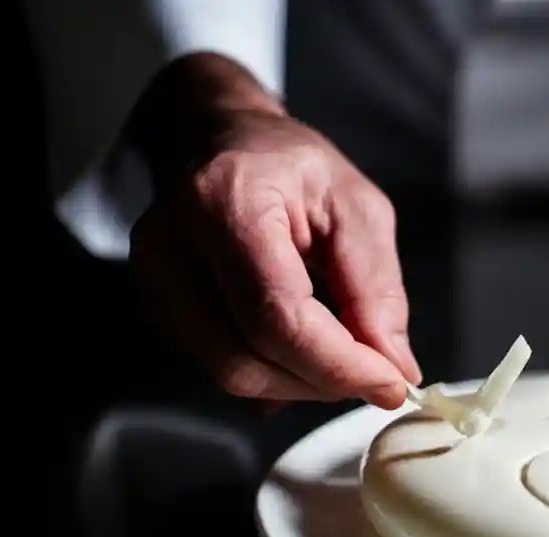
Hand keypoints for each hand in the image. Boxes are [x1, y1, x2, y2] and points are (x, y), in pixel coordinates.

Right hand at [128, 54, 419, 409]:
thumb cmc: (292, 165)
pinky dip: (276, 372)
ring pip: (232, 373)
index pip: (277, 315)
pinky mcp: (157, 307)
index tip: (392, 384)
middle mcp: (171, 245)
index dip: (338, 364)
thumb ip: (377, 290)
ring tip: (343, 351)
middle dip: (324, 380)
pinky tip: (305, 344)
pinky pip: (221, 366)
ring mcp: (154, 281)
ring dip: (302, 382)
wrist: (222, 140)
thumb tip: (394, 367)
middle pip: (248, 358)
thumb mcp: (358, 208)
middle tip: (377, 370)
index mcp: (227, 203)